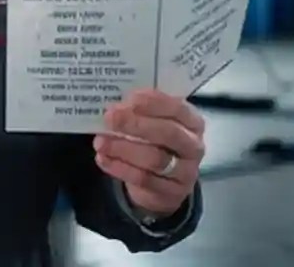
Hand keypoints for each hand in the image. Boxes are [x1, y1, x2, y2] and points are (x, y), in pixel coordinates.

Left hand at [93, 89, 205, 217]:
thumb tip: (116, 107)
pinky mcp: (172, 193)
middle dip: (135, 124)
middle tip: (109, 118)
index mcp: (192, 121)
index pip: (177, 108)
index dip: (151, 103)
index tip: (125, 100)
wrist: (162, 180)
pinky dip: (120, 168)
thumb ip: (140, 112)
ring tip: (100, 142)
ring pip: (155, 159)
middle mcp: (193, 146)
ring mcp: (186, 172)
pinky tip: (103, 158)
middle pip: (168, 133)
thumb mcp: (154, 122)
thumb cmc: (155, 141)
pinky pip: (144, 180)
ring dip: (123, 148)